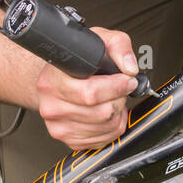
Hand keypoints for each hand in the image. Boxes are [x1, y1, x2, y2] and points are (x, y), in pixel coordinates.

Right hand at [34, 27, 140, 149]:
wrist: (56, 81)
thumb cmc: (78, 63)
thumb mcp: (98, 42)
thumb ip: (118, 45)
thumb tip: (130, 67)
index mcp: (52, 81)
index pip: (90, 93)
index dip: (116, 87)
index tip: (127, 80)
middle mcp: (52, 106)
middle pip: (103, 112)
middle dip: (119, 98)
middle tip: (118, 88)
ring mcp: (59, 127)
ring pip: (107, 127)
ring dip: (117, 112)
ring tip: (110, 98)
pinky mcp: (70, 141)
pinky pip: (105, 139)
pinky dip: (113, 126)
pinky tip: (106, 112)